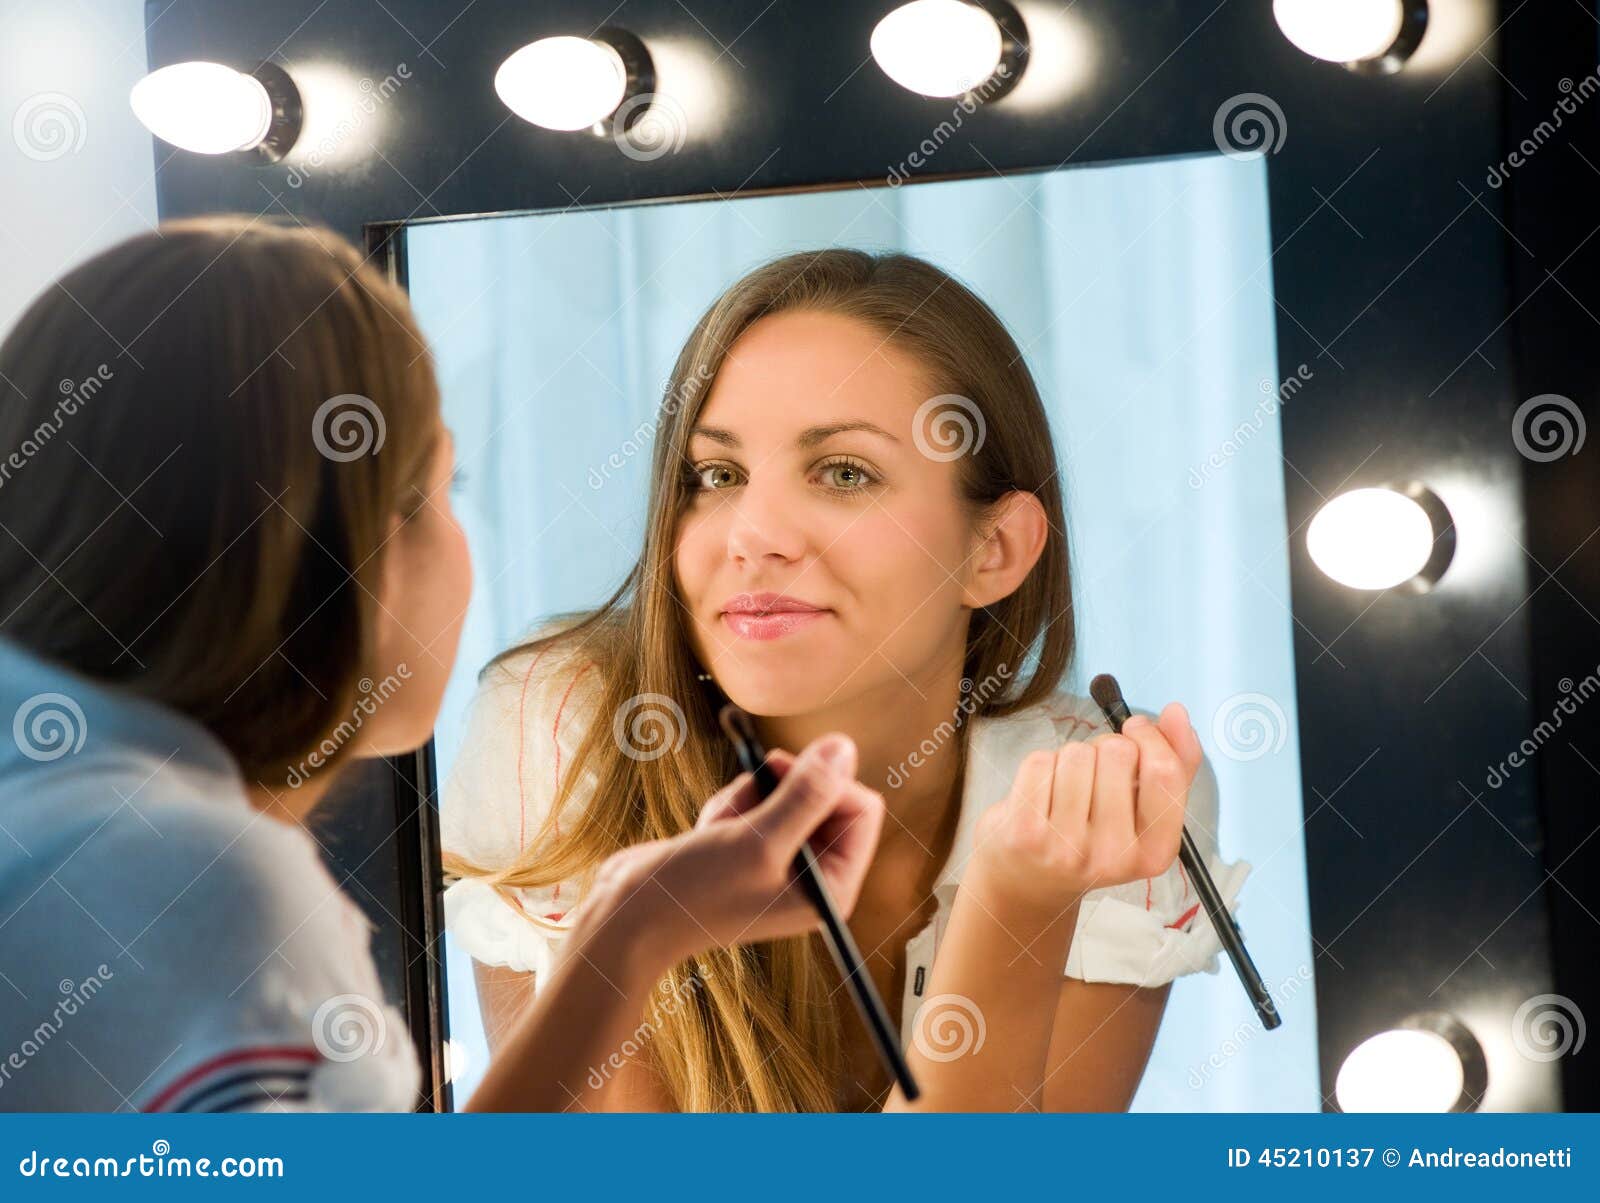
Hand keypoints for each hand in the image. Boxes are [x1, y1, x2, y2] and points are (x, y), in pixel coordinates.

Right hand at [574, 733, 884, 967]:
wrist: (630, 915)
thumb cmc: (695, 891)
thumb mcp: (759, 839)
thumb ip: (807, 794)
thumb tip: (844, 746)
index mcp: (833, 888)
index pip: (862, 808)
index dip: (825, 781)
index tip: (779, 770)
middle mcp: (814, 877)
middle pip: (825, 797)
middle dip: (777, 794)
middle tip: (743, 811)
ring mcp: (782, 863)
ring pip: (784, 794)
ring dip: (747, 801)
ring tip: (718, 831)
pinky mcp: (751, 849)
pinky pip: (756, 803)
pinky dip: (730, 809)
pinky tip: (707, 833)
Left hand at [964, 703, 1199, 922]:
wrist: (1031, 881)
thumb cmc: (1094, 836)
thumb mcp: (1143, 812)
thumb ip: (1175, 764)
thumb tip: (1177, 712)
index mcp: (1155, 852)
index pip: (1165, 773)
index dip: (1150, 737)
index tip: (1136, 729)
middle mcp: (1113, 855)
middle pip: (1117, 752)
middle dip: (1106, 747)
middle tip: (1096, 773)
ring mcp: (1066, 846)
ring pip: (1076, 753)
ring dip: (1072, 757)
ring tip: (1068, 787)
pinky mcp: (1025, 832)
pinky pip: (1040, 761)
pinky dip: (1041, 765)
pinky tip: (1043, 793)